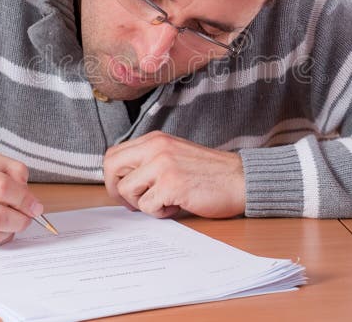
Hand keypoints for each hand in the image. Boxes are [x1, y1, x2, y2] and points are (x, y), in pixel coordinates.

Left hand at [103, 131, 244, 218]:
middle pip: (111, 169)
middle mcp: (156, 148)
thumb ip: (149, 161)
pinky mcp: (172, 185)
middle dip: (117, 191)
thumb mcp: (173, 154)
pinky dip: (159, 212)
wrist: (240, 179)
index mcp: (155, 139)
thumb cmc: (209, 172)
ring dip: (142, 203)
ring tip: (165, 201)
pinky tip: (177, 205)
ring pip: (127, 191)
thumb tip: (120, 182)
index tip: (124, 190)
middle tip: (134, 203)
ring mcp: (163, 165)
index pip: (113, 154)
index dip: (113, 177)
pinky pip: (147, 206)